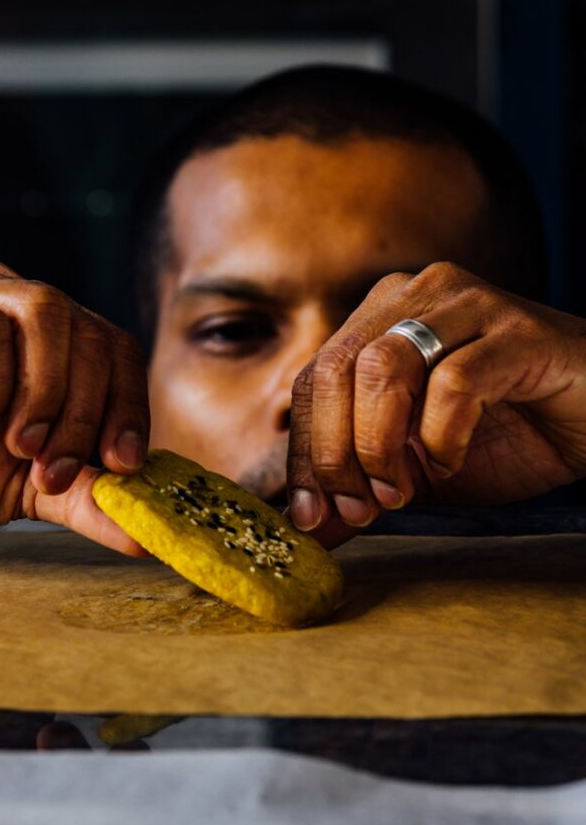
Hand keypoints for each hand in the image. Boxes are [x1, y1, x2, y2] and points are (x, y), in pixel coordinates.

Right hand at [0, 260, 148, 553]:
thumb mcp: (20, 491)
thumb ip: (83, 498)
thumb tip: (149, 534)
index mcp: (44, 338)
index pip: (114, 348)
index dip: (128, 404)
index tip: (122, 466)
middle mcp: (10, 302)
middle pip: (87, 329)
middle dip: (84, 410)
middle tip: (52, 471)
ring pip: (45, 310)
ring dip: (44, 391)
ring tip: (15, 448)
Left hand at [287, 262, 585, 540]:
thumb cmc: (515, 434)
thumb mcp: (421, 470)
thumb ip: (364, 489)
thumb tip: (308, 530)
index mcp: (382, 316)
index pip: (313, 379)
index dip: (304, 451)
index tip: (309, 516)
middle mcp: (417, 295)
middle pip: (335, 368)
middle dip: (334, 451)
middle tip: (358, 508)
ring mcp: (468, 304)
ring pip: (383, 367)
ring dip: (379, 444)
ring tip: (400, 491)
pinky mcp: (519, 331)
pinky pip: (454, 382)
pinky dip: (441, 437)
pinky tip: (450, 463)